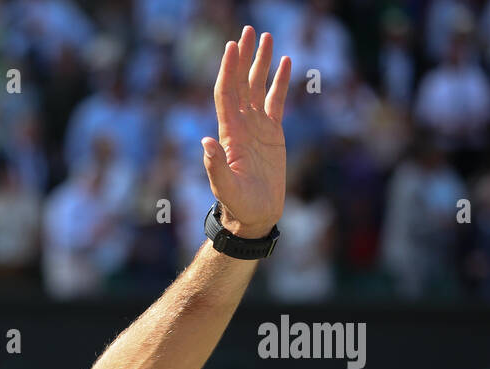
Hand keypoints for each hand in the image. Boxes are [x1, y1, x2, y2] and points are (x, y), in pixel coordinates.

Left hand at [204, 26, 290, 238]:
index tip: (231, 47)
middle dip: (244, 57)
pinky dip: (280, 82)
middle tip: (248, 30)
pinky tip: (285, 62)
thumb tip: (204, 142)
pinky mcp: (273, 133)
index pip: (227, 93)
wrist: (255, 216)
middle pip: (241, 83)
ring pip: (258, 87)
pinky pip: (276, 100)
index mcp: (229, 133)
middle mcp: (241, 125)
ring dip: (261, 63)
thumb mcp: (226, 188)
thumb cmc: (239, 205)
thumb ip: (215, 166)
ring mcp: (257, 127)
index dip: (228, 70)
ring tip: (266, 38)